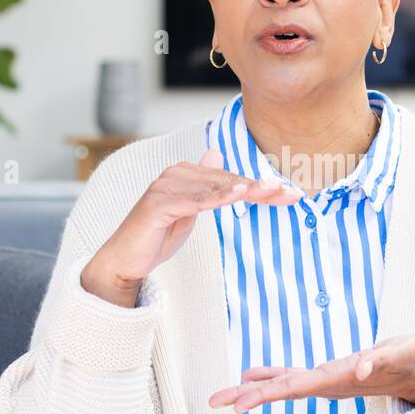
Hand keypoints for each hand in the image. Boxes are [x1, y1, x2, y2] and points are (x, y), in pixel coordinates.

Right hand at [82, 148, 302, 306]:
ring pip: (213, 188)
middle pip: (226, 180)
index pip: (230, 178)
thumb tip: (216, 153)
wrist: (124, 259)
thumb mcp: (189, 210)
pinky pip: (193, 201)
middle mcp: (176, 174)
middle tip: (288, 193)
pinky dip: (216, 197)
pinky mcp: (158, 204)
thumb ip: (206, 186)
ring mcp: (165, 187)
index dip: (260, 185)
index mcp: (186, 173)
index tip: (290, 193)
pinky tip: (237, 194)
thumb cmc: (157, 235)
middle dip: (259, 188)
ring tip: (269, 190)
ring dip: (244, 189)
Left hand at [208, 334, 414, 413]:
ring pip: (284, 386)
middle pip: (283, 391)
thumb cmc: (413, 360)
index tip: (240, 406)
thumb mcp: (403, 353)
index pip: (297, 388)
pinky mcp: (329, 374)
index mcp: (340, 379)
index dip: (267, 394)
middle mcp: (328, 384)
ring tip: (223, 396)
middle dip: (250, 396)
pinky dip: (271, 374)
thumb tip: (361, 366)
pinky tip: (250, 374)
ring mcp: (327, 381)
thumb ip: (382, 359)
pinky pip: (294, 376)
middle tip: (215, 402)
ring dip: (253, 390)